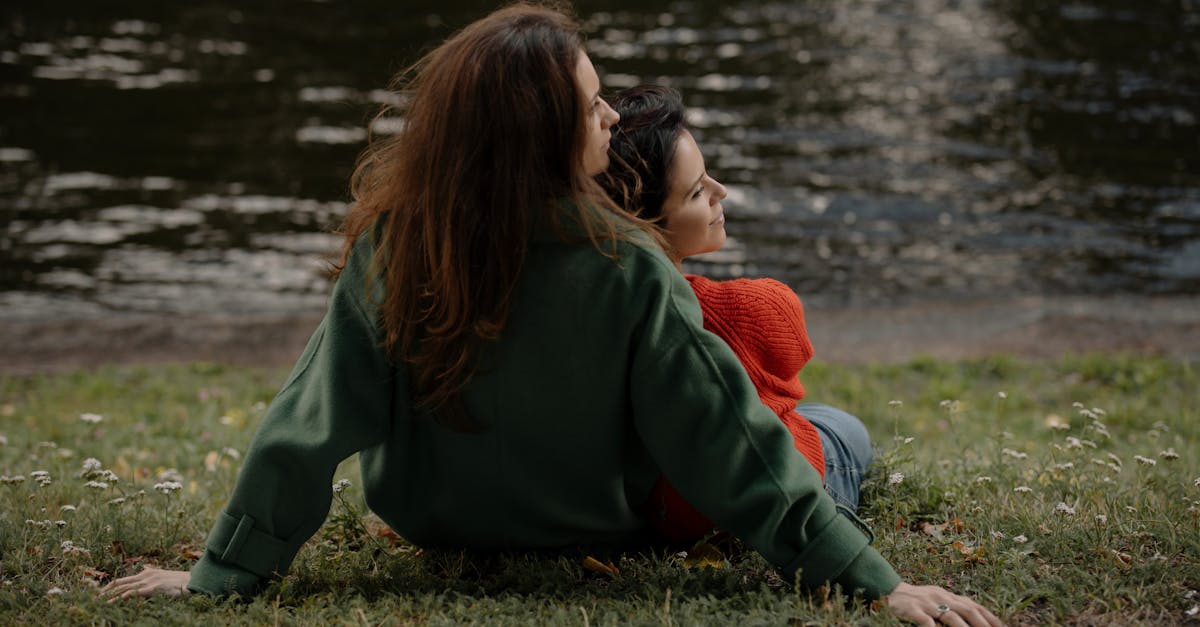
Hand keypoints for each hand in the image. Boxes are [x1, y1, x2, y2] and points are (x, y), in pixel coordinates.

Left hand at [100, 567, 190, 602]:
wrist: (194, 582)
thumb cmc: (181, 583)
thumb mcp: (165, 578)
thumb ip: (153, 577)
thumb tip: (145, 573)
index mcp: (147, 573)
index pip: (124, 579)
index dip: (110, 586)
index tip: (99, 593)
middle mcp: (146, 575)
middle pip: (120, 583)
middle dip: (104, 590)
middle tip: (90, 598)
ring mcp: (149, 581)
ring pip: (123, 588)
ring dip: (108, 595)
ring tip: (96, 601)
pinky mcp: (153, 588)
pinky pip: (132, 593)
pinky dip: (119, 598)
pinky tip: (111, 603)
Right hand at [884, 582, 1004, 625]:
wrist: (889, 591)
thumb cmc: (917, 599)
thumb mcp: (938, 599)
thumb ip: (955, 606)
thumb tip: (977, 616)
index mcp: (948, 595)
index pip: (974, 605)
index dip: (990, 617)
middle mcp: (940, 597)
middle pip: (966, 610)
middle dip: (982, 624)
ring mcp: (926, 603)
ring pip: (949, 615)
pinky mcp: (911, 609)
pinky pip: (925, 620)